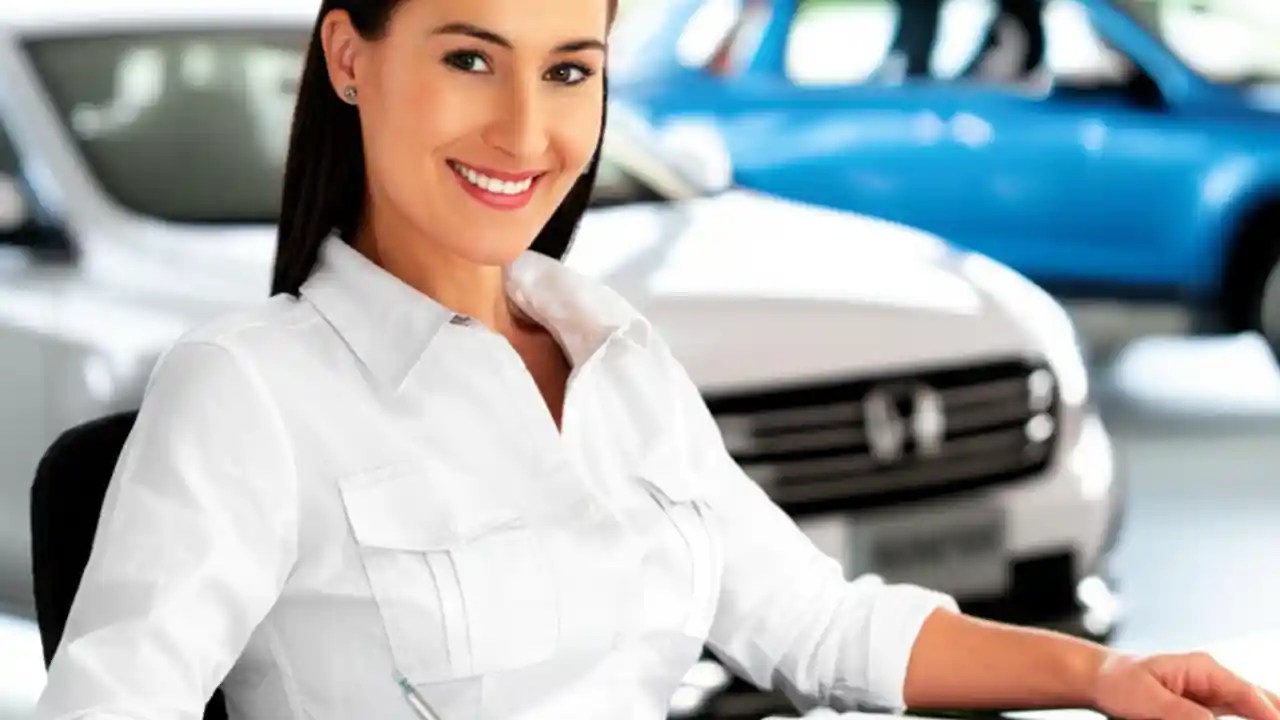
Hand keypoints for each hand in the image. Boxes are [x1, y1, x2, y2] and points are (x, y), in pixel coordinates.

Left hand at [1094, 652, 1279, 719]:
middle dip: (1273, 712)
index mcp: (1202, 668)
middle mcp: (1213, 678)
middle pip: (1257, 698)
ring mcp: (1212, 693)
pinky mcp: (1207, 708)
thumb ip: (1182, 712)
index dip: (1266, 712)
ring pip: (1252, 708)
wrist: (1101, 679)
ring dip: (1264, 715)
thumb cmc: (1119, 682)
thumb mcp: (1147, 698)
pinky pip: (1238, 715)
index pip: (1245, 692)